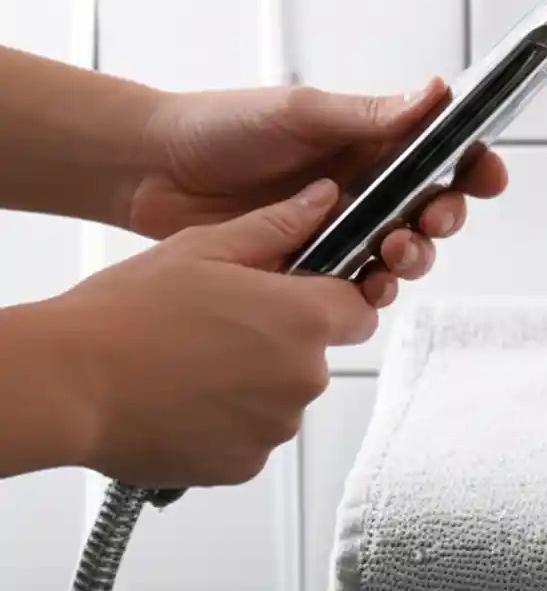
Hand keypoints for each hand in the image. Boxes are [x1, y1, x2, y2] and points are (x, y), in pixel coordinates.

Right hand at [51, 180, 371, 486]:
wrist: (68, 384)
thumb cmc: (128, 314)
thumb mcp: (205, 248)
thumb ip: (277, 226)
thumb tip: (322, 200)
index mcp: (305, 318)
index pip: (359, 311)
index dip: (333, 301)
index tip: (300, 297)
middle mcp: (305, 376)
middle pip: (316, 356)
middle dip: (282, 342)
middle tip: (220, 329)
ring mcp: (277, 427)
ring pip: (283, 397)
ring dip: (254, 384)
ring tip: (193, 364)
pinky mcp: (247, 465)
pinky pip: (254, 436)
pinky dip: (229, 422)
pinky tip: (185, 399)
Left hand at [129, 78, 506, 304]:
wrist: (154, 169)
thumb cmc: (223, 126)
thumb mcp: (302, 111)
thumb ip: (370, 114)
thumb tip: (437, 91)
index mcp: (371, 143)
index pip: (441, 155)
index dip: (473, 168)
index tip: (488, 177)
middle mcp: (366, 187)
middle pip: (433, 211)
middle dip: (444, 219)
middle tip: (431, 221)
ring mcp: (342, 229)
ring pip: (405, 253)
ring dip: (414, 256)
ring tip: (394, 251)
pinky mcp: (314, 267)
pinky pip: (360, 287)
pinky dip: (374, 291)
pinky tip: (367, 288)